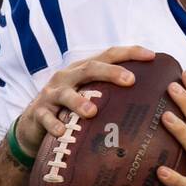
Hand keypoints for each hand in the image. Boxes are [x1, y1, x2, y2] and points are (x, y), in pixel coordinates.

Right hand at [14, 46, 155, 156]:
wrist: (33, 126)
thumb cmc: (71, 111)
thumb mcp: (90, 96)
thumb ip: (112, 95)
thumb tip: (152, 101)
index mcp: (84, 70)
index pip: (109, 55)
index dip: (130, 53)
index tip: (152, 56)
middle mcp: (68, 77)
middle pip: (90, 68)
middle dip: (111, 72)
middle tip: (130, 81)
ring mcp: (52, 94)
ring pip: (66, 94)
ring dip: (79, 101)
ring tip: (92, 112)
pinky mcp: (39, 113)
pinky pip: (46, 118)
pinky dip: (54, 125)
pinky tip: (61, 132)